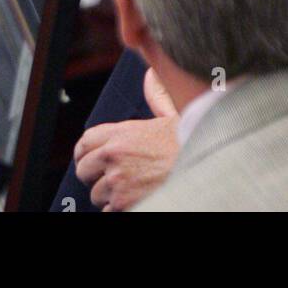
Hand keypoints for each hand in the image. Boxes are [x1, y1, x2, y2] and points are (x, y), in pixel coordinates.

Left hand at [73, 67, 178, 211]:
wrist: (205, 174)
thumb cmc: (189, 147)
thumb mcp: (173, 117)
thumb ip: (157, 97)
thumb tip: (151, 75)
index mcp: (122, 133)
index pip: (85, 142)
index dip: (85, 152)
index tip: (90, 157)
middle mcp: (114, 156)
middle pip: (83, 169)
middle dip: (94, 175)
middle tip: (109, 176)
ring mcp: (117, 182)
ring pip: (95, 194)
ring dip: (108, 195)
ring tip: (128, 189)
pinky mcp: (122, 205)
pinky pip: (105, 212)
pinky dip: (116, 210)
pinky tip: (133, 201)